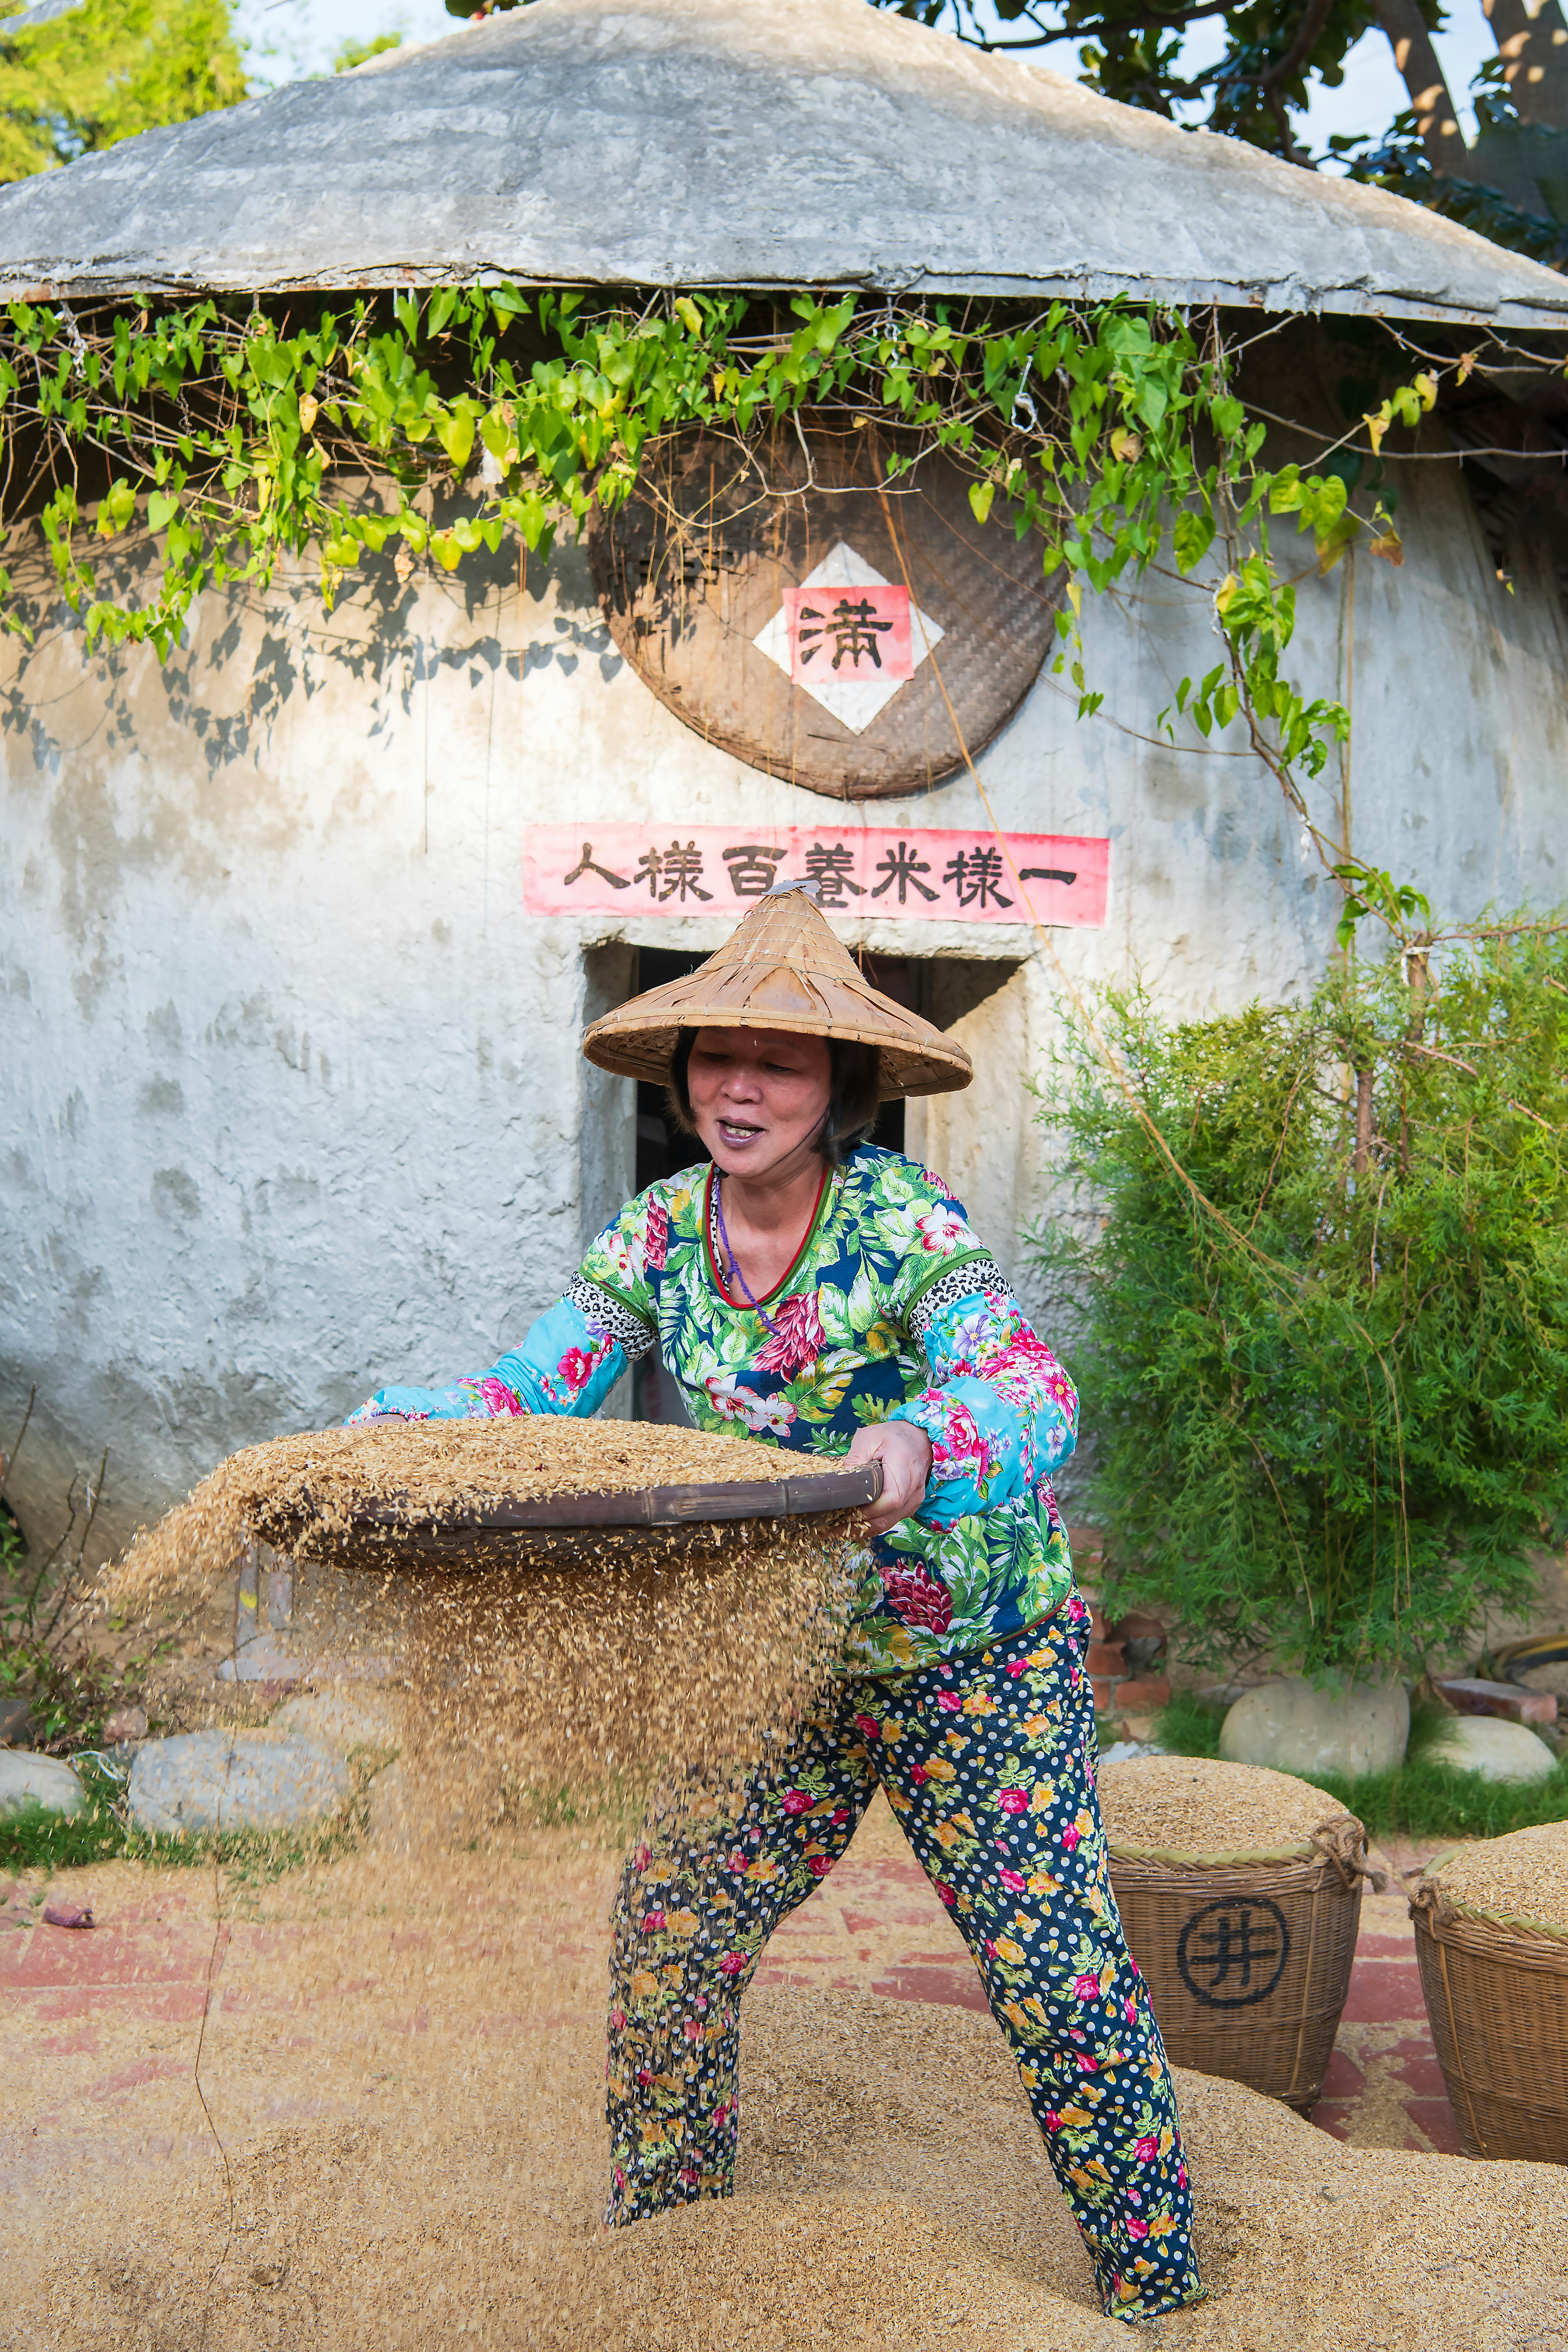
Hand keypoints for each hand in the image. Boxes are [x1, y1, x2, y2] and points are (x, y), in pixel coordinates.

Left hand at [843, 1420, 931, 1537]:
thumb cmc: (893, 1437)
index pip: (890, 1500)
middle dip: (857, 1524)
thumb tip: (842, 1479)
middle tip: (830, 1525)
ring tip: (835, 1529)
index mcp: (904, 1470)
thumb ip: (855, 1457)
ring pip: (886, 1523)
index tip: (845, 1510)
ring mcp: (913, 1501)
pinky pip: (889, 1521)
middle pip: (885, 1518)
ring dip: (861, 1529)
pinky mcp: (909, 1506)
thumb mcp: (869, 1438)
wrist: (918, 1438)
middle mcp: (913, 1490)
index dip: (867, 1510)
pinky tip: (852, 1525)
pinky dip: (870, 1525)